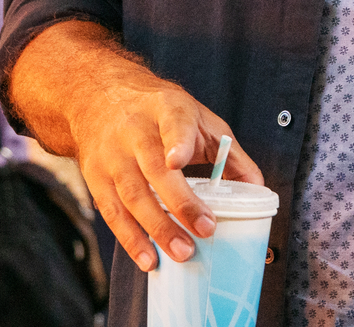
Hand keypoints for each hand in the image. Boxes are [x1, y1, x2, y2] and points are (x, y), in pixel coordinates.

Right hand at [66, 72, 262, 272]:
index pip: (173, 123)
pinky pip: (113, 212)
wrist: (99, 96)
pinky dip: (130, 239)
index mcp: (166, 109)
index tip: (179, 161)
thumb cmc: (157, 110)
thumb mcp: (197, 117)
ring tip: (181, 252)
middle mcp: (135, 130)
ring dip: (157, 228)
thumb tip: (258, 188)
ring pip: (133, 194)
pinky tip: (148, 258)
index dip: (177, 142)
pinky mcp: (96, 176)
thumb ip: (228, 152)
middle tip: (204, 230)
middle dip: (180, 203)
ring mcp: (112, 155)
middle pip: (154, 169)